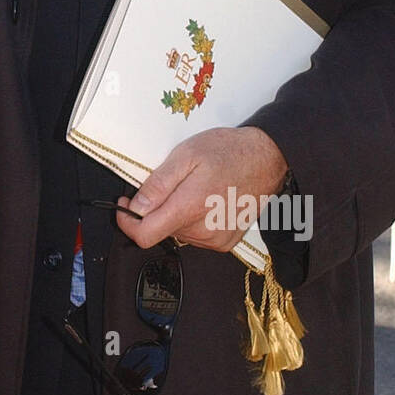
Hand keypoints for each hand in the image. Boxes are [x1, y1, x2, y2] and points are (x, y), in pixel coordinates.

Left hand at [115, 126, 287, 251]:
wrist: (268, 159)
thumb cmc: (228, 151)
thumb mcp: (186, 155)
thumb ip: (159, 183)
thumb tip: (136, 206)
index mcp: (189, 208)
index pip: (144, 235)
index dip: (128, 222)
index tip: (126, 205)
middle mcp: (203, 231)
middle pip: (161, 231)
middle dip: (158, 210)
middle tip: (173, 183)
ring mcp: (217, 240)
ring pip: (178, 233)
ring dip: (177, 215)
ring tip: (195, 189)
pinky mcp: (226, 242)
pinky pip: (197, 236)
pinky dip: (194, 221)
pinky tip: (207, 201)